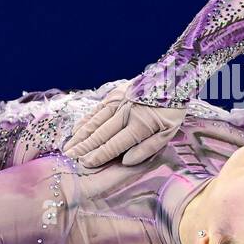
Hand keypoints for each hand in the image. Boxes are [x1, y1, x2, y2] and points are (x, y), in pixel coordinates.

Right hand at [64, 86, 186, 168]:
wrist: (173, 79)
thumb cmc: (171, 109)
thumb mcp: (168, 132)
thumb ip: (148, 148)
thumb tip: (126, 161)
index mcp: (140, 125)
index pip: (115, 144)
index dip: (99, 155)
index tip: (86, 164)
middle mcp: (125, 113)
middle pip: (100, 134)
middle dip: (84, 147)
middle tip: (70, 157)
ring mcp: (118, 102)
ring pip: (95, 122)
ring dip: (80, 136)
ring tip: (69, 146)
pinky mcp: (114, 94)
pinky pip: (96, 110)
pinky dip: (85, 121)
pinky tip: (76, 130)